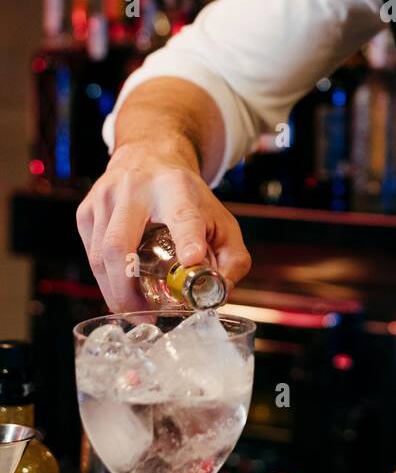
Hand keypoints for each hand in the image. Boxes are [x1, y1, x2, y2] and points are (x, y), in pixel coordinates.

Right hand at [76, 140, 251, 311]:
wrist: (149, 157)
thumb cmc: (187, 197)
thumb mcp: (221, 220)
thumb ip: (233, 258)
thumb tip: (221, 292)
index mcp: (176, 188)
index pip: (183, 215)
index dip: (187, 238)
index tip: (192, 260)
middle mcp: (135, 189)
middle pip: (120, 245)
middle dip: (127, 290)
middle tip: (146, 316)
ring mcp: (104, 198)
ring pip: (100, 257)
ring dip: (116, 292)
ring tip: (137, 308)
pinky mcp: (85, 210)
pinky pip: (90, 256)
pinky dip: (105, 280)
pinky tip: (122, 286)